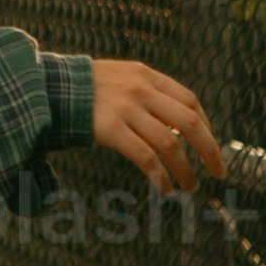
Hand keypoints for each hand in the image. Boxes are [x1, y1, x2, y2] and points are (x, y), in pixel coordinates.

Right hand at [89, 59, 227, 197]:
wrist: (45, 88)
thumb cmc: (84, 90)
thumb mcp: (121, 79)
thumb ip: (148, 94)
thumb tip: (177, 125)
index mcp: (147, 76)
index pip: (191, 101)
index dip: (207, 126)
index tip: (211, 146)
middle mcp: (141, 90)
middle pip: (189, 122)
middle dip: (210, 150)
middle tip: (219, 172)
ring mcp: (126, 109)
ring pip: (170, 143)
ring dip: (186, 169)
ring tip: (191, 187)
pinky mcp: (111, 130)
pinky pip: (145, 157)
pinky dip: (160, 176)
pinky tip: (165, 189)